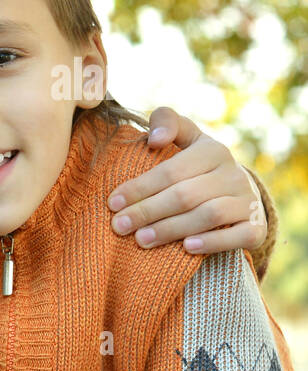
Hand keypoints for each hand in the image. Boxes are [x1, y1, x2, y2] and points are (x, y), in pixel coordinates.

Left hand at [107, 107, 265, 254]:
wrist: (238, 194)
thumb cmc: (197, 166)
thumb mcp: (185, 138)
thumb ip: (166, 122)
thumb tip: (155, 138)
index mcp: (213, 151)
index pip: (171, 171)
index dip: (140, 187)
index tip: (112, 203)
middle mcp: (234, 175)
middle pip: (185, 196)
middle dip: (148, 212)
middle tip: (119, 226)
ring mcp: (248, 202)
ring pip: (208, 216)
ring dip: (171, 229)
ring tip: (141, 240)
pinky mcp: (257, 228)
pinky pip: (238, 236)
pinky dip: (213, 242)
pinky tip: (187, 247)